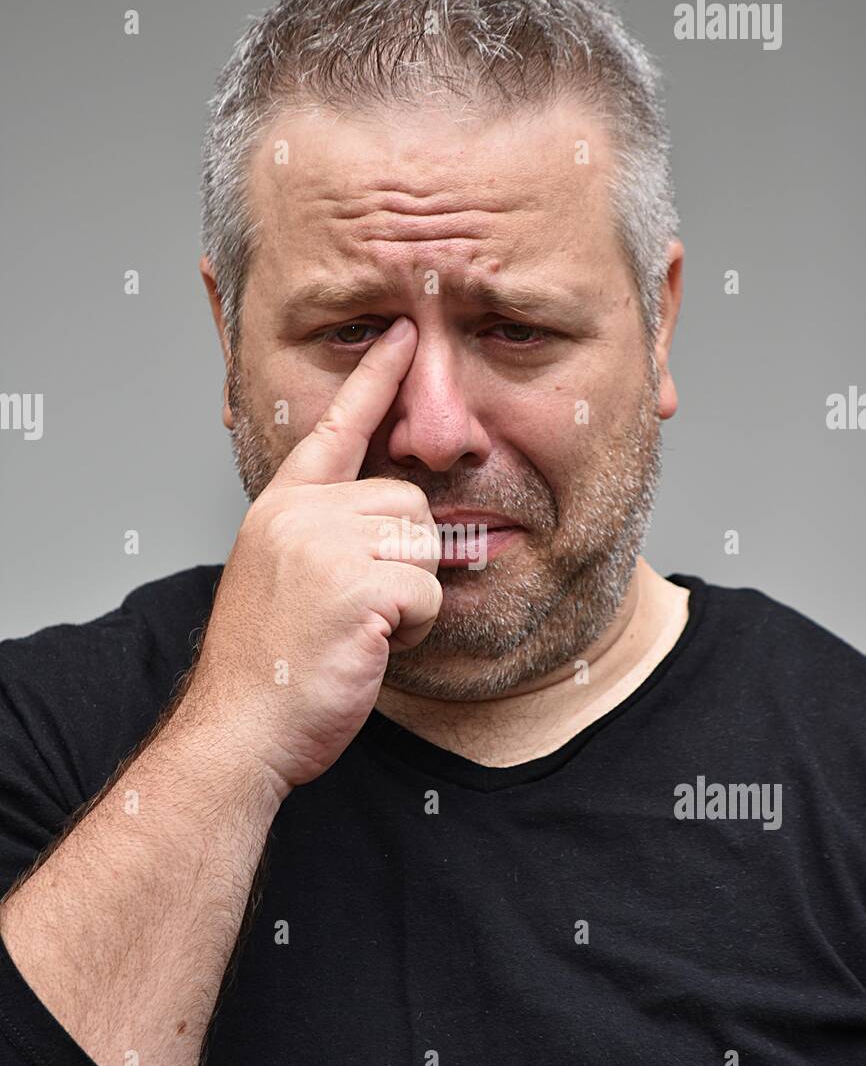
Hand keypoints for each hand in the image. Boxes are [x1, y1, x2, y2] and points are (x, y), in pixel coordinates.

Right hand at [184, 316, 441, 796]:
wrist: (241, 729)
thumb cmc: (269, 666)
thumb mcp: (283, 578)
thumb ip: (325, 534)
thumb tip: (396, 517)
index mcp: (280, 507)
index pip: (335, 428)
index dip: (374, 380)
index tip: (402, 335)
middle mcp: (300, 513)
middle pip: (408, 500)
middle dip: (405, 558)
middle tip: (359, 606)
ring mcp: (325, 546)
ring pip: (425, 543)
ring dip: (410, 594)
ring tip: (359, 626)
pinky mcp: (356, 586)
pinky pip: (429, 590)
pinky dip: (414, 627)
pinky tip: (370, 644)